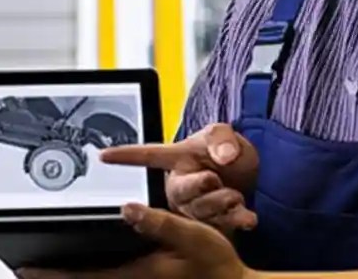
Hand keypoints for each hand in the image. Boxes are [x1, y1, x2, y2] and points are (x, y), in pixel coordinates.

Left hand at [16, 203, 253, 278]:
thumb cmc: (215, 264)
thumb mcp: (192, 236)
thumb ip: (158, 223)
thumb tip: (127, 208)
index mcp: (136, 274)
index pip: (83, 277)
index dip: (51, 275)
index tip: (25, 268)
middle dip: (53, 278)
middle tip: (24, 269)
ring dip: (69, 278)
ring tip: (44, 270)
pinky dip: (88, 277)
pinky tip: (82, 269)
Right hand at [100, 123, 258, 231]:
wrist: (253, 175)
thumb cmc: (229, 151)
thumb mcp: (225, 134)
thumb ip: (222, 138)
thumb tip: (223, 154)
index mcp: (177, 159)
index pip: (147, 156)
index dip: (125, 156)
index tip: (104, 155)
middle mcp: (181, 185)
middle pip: (180, 191)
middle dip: (198, 185)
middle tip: (213, 178)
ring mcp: (196, 205)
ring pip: (200, 210)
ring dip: (222, 202)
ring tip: (236, 194)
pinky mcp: (215, 220)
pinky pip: (223, 223)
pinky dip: (238, 219)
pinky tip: (249, 218)